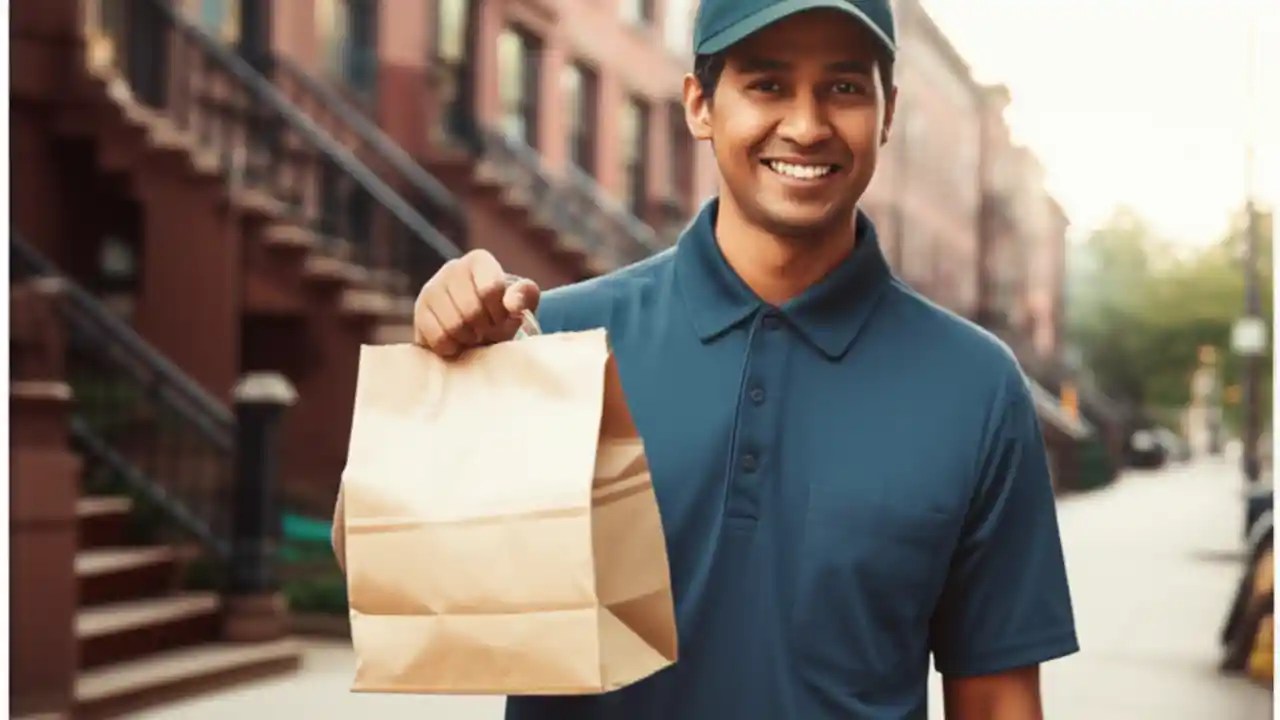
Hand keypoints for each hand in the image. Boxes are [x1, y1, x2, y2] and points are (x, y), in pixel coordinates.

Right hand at [412, 249, 540, 357]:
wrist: (475, 328)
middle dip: (485, 328)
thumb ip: (525, 296)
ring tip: (473, 335)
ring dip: (469, 339)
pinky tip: (457, 341)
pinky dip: (451, 347)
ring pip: (453, 325)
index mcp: (479, 260)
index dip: (500, 313)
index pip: (491, 288)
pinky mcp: (419, 311)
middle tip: (488, 330)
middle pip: (471, 310)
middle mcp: (452, 268)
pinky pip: (437, 337)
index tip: (502, 318)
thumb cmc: (500, 313)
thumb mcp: (520, 303)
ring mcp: (431, 288)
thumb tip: (512, 304)